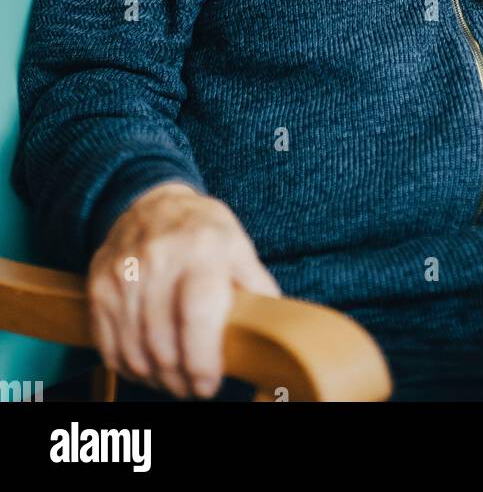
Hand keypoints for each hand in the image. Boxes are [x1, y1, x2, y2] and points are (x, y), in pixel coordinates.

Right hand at [86, 182, 280, 398]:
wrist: (150, 202)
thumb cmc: (202, 231)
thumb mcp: (238, 245)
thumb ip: (256, 286)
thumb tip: (275, 327)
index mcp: (203, 248)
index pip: (197, 314)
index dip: (203, 359)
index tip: (209, 383)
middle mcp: (159, 259)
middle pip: (164, 342)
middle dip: (181, 379)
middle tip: (195, 388)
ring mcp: (123, 273)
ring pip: (135, 351)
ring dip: (156, 378)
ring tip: (174, 381)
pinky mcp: (99, 286)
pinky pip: (109, 346)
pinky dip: (128, 367)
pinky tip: (147, 368)